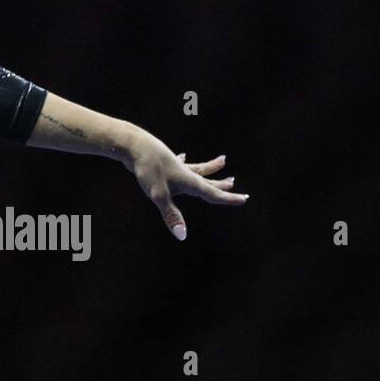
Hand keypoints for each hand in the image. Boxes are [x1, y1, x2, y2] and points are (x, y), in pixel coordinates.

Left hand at [125, 133, 248, 239]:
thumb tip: (182, 236)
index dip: (229, 198)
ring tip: (223, 161)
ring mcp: (175, 165)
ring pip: (197, 168)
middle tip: (234, 182)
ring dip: (210, 168)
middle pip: (207, 180)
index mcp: (189, 182)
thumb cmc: (147, 169)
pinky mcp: (164, 160)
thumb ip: (171, 215)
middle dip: (221, 184)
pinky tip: (183, 156)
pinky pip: (180, 162)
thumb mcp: (158, 195)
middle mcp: (185, 173)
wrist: (133, 144)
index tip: (245, 198)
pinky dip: (185, 161)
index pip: (213, 194)